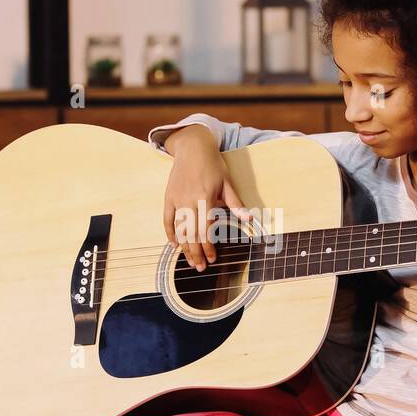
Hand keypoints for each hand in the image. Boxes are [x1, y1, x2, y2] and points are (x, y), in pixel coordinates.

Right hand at [162, 127, 253, 271]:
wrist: (193, 147)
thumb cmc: (213, 165)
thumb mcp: (227, 183)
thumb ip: (236, 204)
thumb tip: (249, 219)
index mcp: (205, 198)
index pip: (206, 229)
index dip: (208, 246)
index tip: (212, 259)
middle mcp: (189, 200)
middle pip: (191, 234)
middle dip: (196, 253)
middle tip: (200, 268)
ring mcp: (177, 199)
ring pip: (179, 229)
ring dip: (185, 247)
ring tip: (190, 261)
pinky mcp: (169, 196)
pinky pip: (167, 219)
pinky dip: (170, 233)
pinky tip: (175, 245)